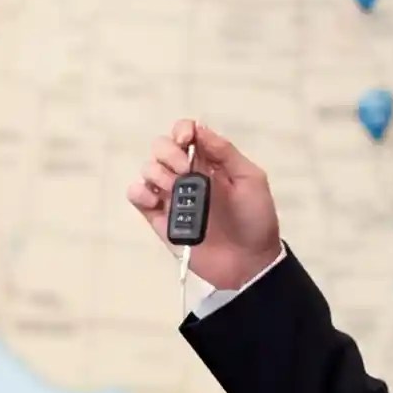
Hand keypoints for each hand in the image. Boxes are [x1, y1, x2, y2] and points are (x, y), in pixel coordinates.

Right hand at [126, 120, 282, 289]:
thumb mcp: (251, 180)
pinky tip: (155, 200)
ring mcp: (172, 196)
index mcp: (210, 162)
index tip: (186, 141)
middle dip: (169, 153)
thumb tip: (200, 129)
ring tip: (175, 190)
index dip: (181, 130)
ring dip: (157, 173)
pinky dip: (139, 192)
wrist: (249, 263)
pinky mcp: (160, 218)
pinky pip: (137, 197)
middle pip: (161, 147)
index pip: (186, 133)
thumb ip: (226, 153)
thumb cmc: (255, 220)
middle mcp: (187, 175)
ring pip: (148, 169)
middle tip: (185, 171)